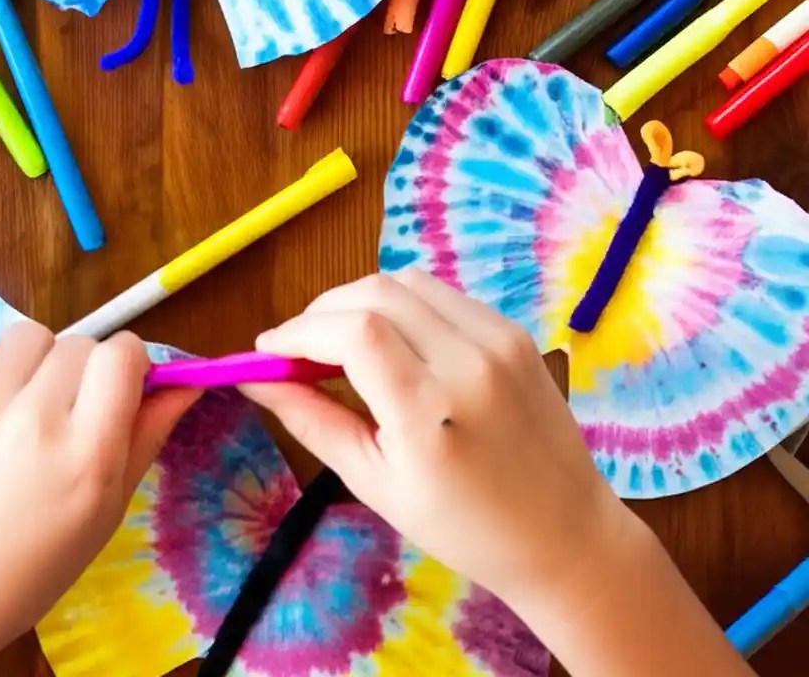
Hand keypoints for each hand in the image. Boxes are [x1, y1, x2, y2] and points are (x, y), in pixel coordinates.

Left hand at [0, 320, 200, 675]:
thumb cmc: (21, 576)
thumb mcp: (102, 518)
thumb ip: (144, 442)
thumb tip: (183, 383)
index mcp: (89, 458)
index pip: (124, 354)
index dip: (128, 366)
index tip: (117, 392)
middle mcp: (37, 423)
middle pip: (80, 344)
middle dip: (81, 372)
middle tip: (62, 420)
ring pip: (26, 334)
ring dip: (31, 361)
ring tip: (16, 407)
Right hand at [240, 270, 639, 603]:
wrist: (563, 535)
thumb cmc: (462, 527)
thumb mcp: (375, 483)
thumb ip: (313, 421)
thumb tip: (256, 381)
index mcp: (430, 412)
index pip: (352, 332)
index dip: (298, 330)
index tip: (268, 351)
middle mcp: (468, 363)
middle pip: (375, 292)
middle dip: (321, 312)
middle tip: (297, 349)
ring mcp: (499, 342)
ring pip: (407, 283)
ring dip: (360, 301)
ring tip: (338, 343)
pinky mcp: (515, 335)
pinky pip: (443, 296)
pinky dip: (402, 307)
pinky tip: (391, 344)